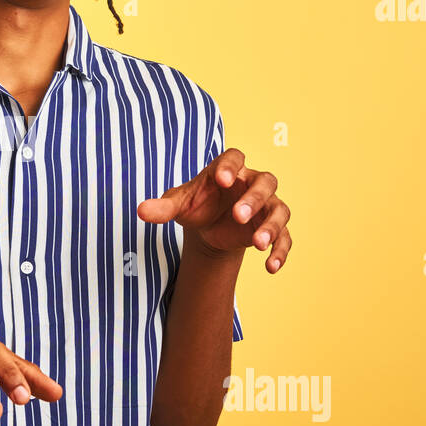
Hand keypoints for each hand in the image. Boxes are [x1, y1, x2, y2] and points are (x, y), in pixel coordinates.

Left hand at [136, 148, 292, 273]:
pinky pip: (284, 237)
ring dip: (271, 226)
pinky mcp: (271, 228)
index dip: (230, 166)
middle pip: (264, 182)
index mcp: (228, 170)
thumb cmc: (196, 206)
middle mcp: (251, 183)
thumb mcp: (178, 205)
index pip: (234, 158)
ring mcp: (265, 206)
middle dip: (253, 199)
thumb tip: (140, 211)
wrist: (208, 228)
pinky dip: (280, 251)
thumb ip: (163, 207)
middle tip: (238, 216)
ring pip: (278, 209)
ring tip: (258, 245)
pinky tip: (270, 267)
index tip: (222, 179)